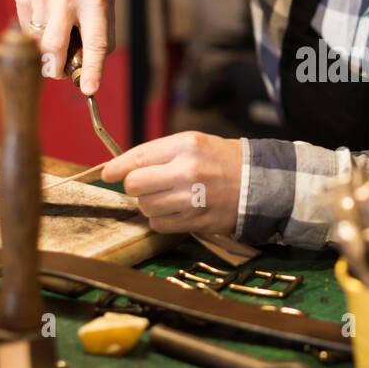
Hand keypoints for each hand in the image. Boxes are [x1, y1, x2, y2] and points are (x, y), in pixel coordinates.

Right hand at [14, 0, 112, 94]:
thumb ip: (101, 36)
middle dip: (54, 68)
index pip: (95, 41)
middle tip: (58, 72)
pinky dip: (35, 30)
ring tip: (57, 25)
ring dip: (46, 45)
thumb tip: (86, 71)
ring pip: (38, 40)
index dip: (92, 69)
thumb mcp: (106, 3)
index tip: (88, 90)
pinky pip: (26, 27)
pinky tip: (45, 12)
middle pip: (54, 46)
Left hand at [101, 131, 242, 234]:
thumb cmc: (223, 160)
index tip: (108, 174)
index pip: (137, 158)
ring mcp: (192, 199)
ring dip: (150, 204)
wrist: (260, 183)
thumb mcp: (194, 143)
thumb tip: (123, 168)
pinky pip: (159, 224)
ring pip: (145, 207)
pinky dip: (162, 219)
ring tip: (168, 196)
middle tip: (147, 185)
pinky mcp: (196, 221)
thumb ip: (160, 153)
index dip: (116, 168)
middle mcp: (187, 171)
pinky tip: (176, 210)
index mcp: (186, 146)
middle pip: (135, 185)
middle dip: (135, 186)